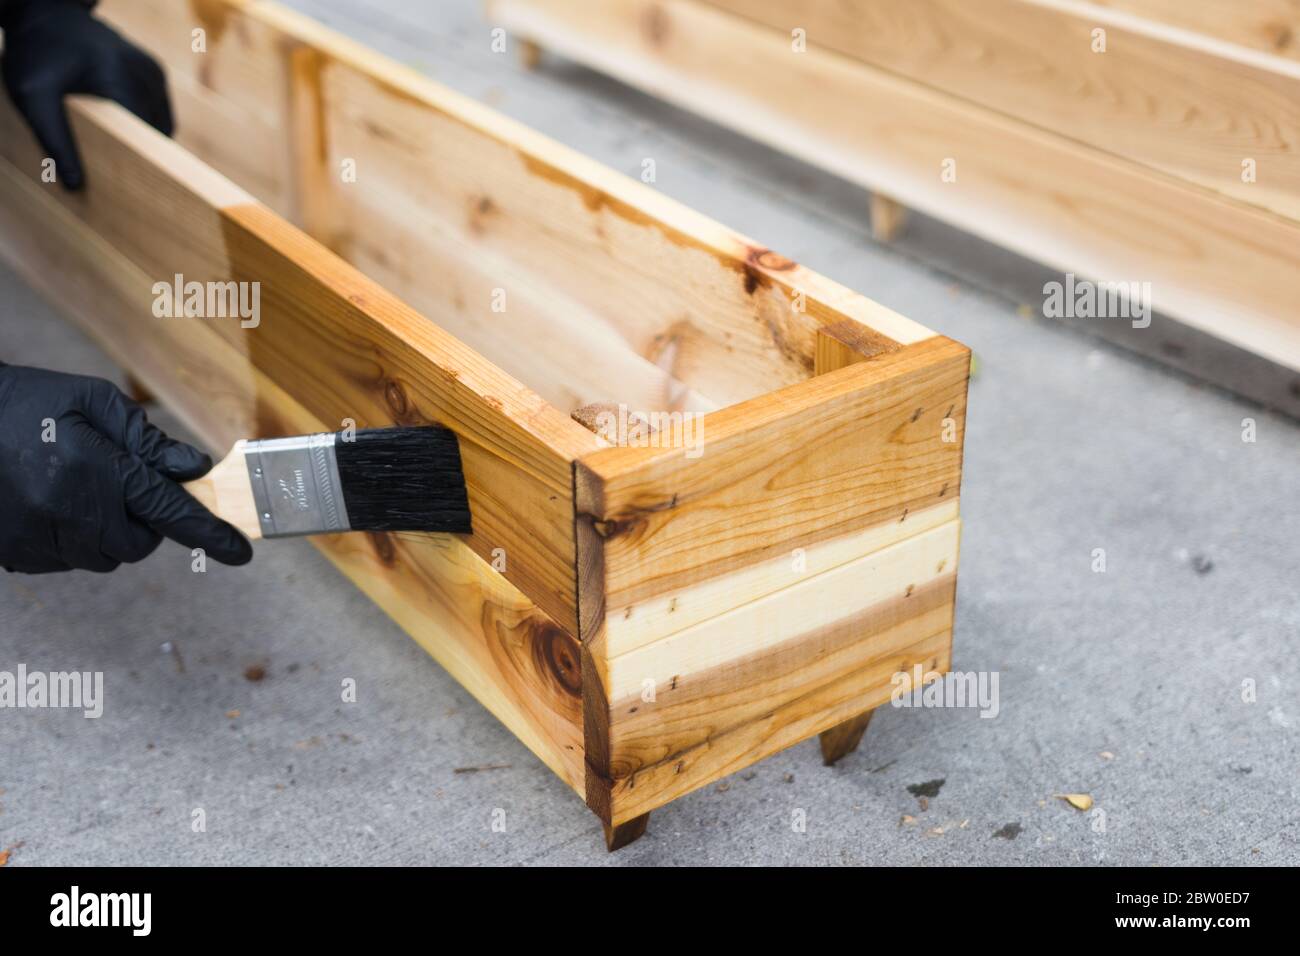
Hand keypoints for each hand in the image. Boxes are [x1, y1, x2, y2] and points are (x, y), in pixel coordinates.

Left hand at [0, 0, 172, 189]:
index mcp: (121, 79)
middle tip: (114, 176)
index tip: (128, 190)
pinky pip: (159, 112)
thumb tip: (75, 185)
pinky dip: (144, 125)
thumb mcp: (31, 96)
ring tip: (116, 148)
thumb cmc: (35, 53)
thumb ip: (53, 139)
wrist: (45, 14)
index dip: (137, 167)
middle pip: (155, 136)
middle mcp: (146, 74)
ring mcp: (154, 72)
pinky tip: (121, 127)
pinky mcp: (156, 71)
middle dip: (137, 155)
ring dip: (142, 141)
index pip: (143, 139)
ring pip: (162, 127)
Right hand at [0, 364, 252, 572]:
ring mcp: (38, 538)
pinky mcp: (15, 554)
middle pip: (137, 544)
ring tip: (75, 489)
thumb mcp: (89, 401)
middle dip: (142, 522)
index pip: (170, 511)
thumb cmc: (25, 404)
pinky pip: (65, 561)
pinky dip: (71, 540)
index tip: (242, 552)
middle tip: (119, 488)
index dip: (210, 533)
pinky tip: (49, 503)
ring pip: (101, 556)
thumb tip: (191, 468)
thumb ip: (144, 439)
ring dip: (105, 532)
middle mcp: (69, 511)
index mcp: (96, 470)